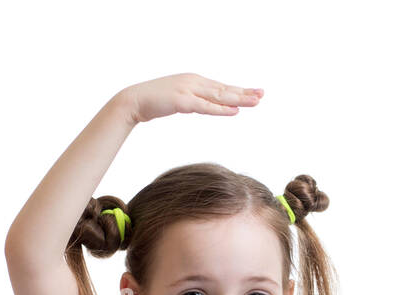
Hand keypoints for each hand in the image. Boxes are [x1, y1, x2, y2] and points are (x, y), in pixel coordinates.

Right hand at [118, 73, 262, 125]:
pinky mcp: (182, 101)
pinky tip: (234, 111)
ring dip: (238, 99)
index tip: (255, 93)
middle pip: (224, 89)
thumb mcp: (180, 100)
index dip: (239, 90)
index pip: (221, 87)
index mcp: (194, 81)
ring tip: (255, 102)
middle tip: (262, 95)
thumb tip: (209, 106)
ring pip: (219, 96)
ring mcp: (188, 90)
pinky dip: (221, 109)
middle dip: (244, 92)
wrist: (134, 100)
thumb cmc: (156, 101)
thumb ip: (195, 101)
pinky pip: (206, 107)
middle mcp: (194, 82)